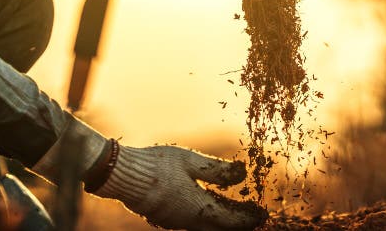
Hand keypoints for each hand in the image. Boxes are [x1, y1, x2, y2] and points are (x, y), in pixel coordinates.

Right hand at [94, 145, 266, 230]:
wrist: (122, 175)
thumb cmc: (158, 165)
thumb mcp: (191, 161)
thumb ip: (218, 170)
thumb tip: (244, 174)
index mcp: (198, 209)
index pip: (231, 220)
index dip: (249, 218)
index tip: (263, 213)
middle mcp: (188, 222)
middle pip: (219, 229)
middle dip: (237, 223)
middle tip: (252, 215)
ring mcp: (174, 223)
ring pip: (204, 227)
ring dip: (220, 220)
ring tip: (232, 208)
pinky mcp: (164, 219)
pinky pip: (191, 223)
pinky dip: (204, 217)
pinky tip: (206, 205)